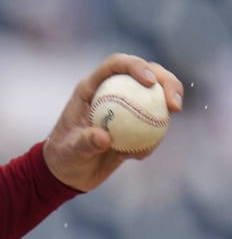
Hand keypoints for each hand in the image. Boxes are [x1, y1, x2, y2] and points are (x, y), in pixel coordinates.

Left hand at [42, 53, 182, 191]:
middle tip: (174, 105)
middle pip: (145, 74)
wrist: (69, 173)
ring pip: (155, 96)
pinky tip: (141, 155)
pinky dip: (156, 137)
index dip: (136, 66)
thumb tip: (104, 137)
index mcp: (91, 88)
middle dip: (167, 82)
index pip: (115, 65)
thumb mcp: (70, 151)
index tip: (150, 82)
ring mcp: (126, 107)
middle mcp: (111, 91)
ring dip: (169, 105)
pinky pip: (155, 124)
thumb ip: (84, 142)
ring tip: (170, 123)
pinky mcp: (136, 124)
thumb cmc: (63, 157)